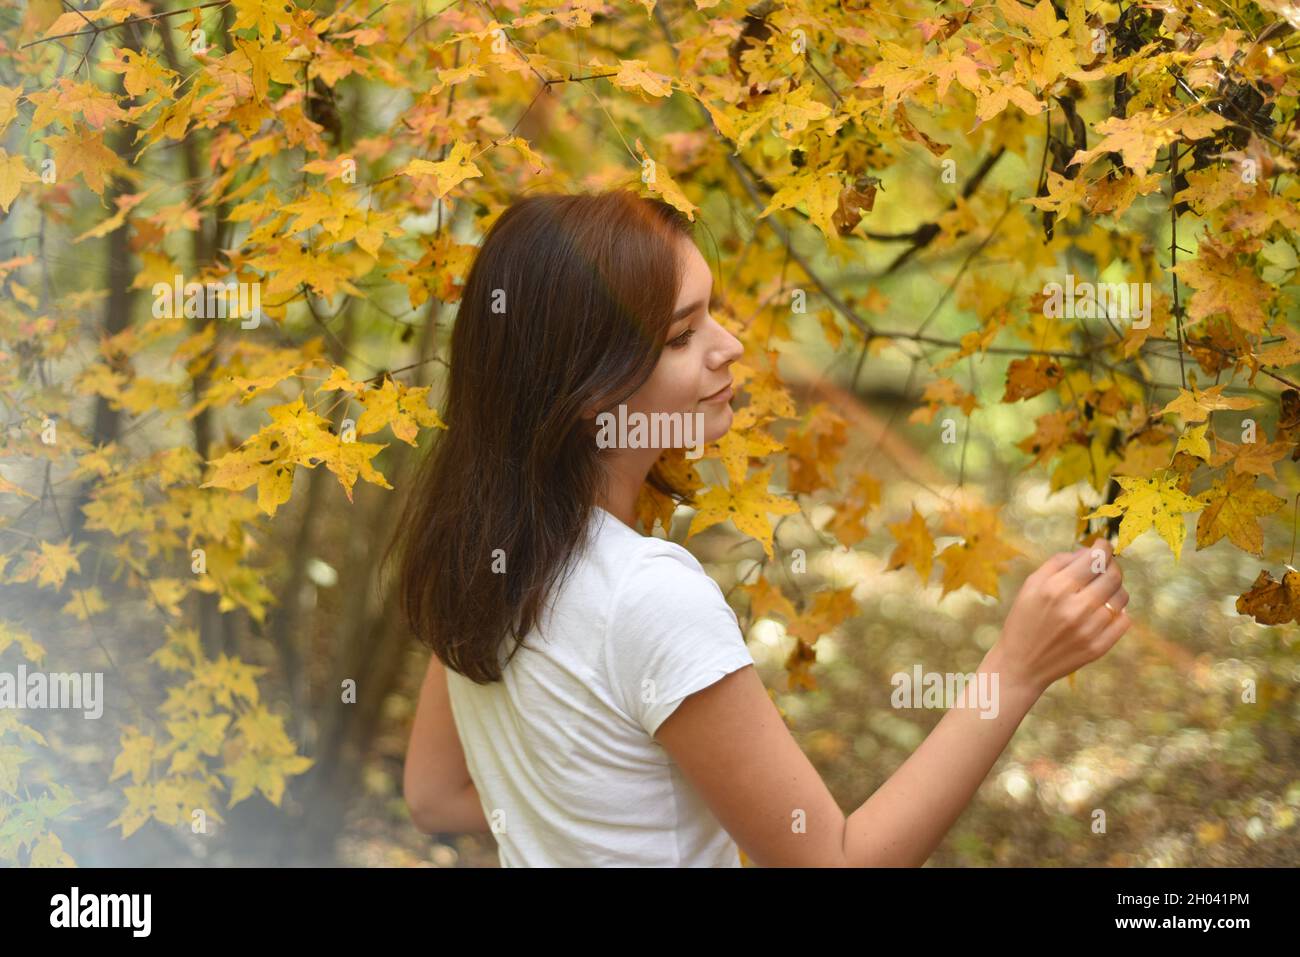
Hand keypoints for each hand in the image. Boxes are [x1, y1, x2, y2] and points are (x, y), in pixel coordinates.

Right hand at [992, 538, 1131, 697]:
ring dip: (1116, 588)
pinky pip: (1124, 620)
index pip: (1094, 559)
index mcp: (1055, 589)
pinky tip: (1103, 611)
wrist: (1021, 664)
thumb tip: (1088, 551)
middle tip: (1105, 566)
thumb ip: (1057, 563)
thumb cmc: (1024, 619)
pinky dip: (1118, 612)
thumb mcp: (1030, 586)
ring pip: (1122, 597)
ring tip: (1102, 590)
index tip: (1103, 545)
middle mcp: (1075, 608)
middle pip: (1113, 575)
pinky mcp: (1099, 647)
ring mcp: (1089, 630)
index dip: (1103, 548)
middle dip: (1112, 565)